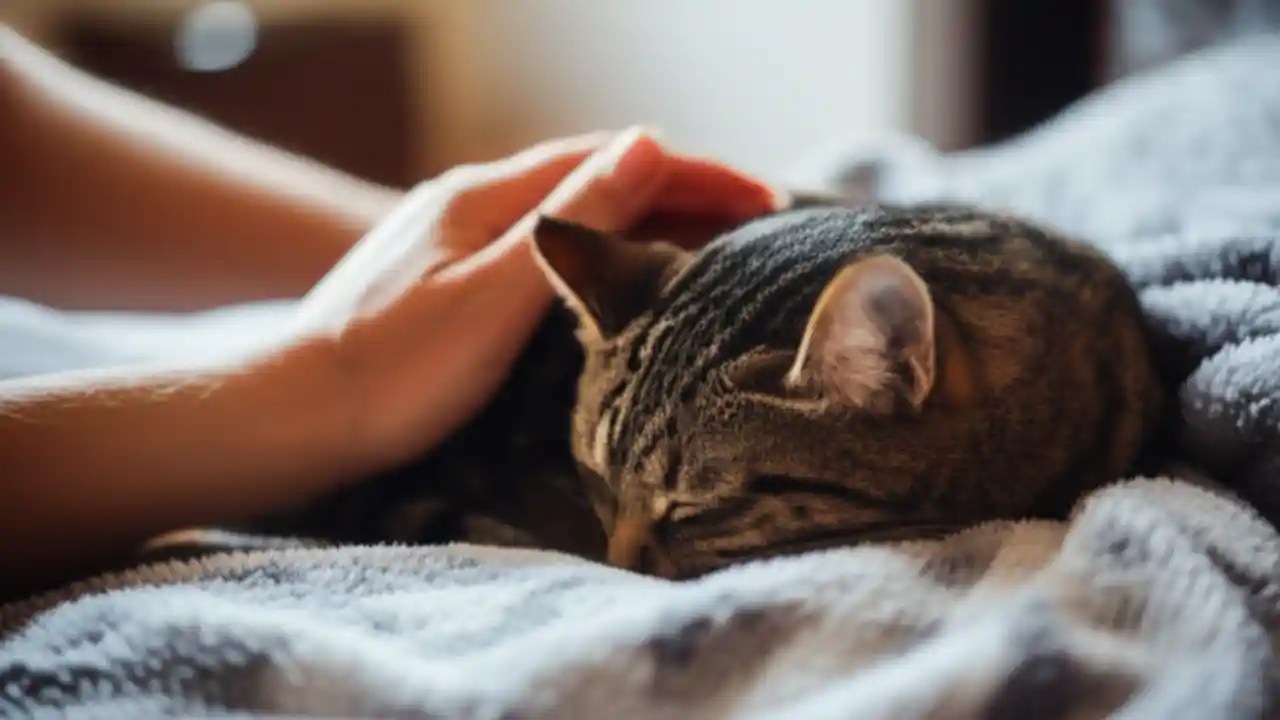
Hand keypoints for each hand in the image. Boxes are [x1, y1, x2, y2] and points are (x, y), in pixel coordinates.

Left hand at [294, 128, 780, 473]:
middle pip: (596, 179)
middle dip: (680, 192)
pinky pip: (545, 248)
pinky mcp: (447, 282)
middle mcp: (472, 204)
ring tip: (709, 248)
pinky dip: (601, 251)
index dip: (695, 173)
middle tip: (754, 225)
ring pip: (572, 214)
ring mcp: (456, 242)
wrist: (291, 419)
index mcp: (486, 197)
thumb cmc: (389, 371)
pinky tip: (618, 279)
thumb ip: (574, 221)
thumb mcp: (495, 294)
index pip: (613, 160)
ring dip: (644, 220)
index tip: (763, 199)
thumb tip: (648, 144)